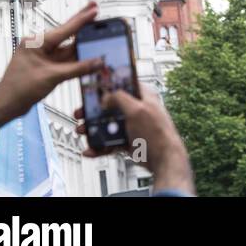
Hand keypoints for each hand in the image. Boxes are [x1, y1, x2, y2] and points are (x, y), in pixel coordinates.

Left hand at [0, 2, 103, 126]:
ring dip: (82, 42)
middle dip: (82, 22)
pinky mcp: (47, 66)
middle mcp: (39, 46)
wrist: (5, 106)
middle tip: (95, 7)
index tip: (95, 9)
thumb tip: (97, 62)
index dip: (82, 19)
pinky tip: (88, 52)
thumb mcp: (51, 77)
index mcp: (36, 42)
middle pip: (67, 33)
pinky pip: (66, 59)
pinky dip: (77, 57)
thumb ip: (77, 69)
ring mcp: (43, 56)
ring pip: (68, 47)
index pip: (65, 29)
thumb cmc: (19, 90)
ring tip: (98, 31)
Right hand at [74, 84, 194, 194]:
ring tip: (82, 131)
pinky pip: (109, 142)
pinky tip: (90, 149)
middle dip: (94, 111)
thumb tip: (107, 95)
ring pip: (108, 125)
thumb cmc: (157, 133)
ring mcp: (132, 126)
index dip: (109, 86)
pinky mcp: (128, 141)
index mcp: (144, 98)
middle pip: (111, 107)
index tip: (94, 88)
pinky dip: (99, 146)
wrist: (163, 159)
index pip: (124, 85)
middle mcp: (138, 110)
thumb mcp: (137, 110)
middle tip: (81, 113)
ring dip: (93, 129)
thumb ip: (121, 99)